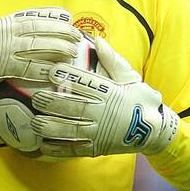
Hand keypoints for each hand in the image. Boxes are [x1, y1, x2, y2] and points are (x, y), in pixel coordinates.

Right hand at [0, 8, 82, 102]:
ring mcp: (6, 50)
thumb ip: (10, 29)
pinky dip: (43, 69)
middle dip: (61, 31)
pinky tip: (56, 71)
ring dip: (57, 48)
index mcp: (6, 23)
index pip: (34, 16)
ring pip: (37, 46)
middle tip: (77, 35)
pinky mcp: (4, 67)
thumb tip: (28, 28)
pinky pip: (28, 68)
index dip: (53, 16)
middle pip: (40, 29)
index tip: (68, 16)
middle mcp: (8, 33)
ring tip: (73, 51)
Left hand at [29, 35, 179, 158]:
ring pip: (72, 131)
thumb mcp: (131, 77)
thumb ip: (113, 60)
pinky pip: (75, 150)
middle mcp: (103, 114)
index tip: (53, 71)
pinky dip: (59, 149)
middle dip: (55, 103)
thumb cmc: (140, 100)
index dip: (69, 78)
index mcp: (111, 94)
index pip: (87, 84)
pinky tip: (44, 145)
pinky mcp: (96, 149)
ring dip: (52, 127)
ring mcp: (99, 133)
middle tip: (37, 98)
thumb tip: (98, 40)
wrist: (154, 131)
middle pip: (75, 108)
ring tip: (35, 122)